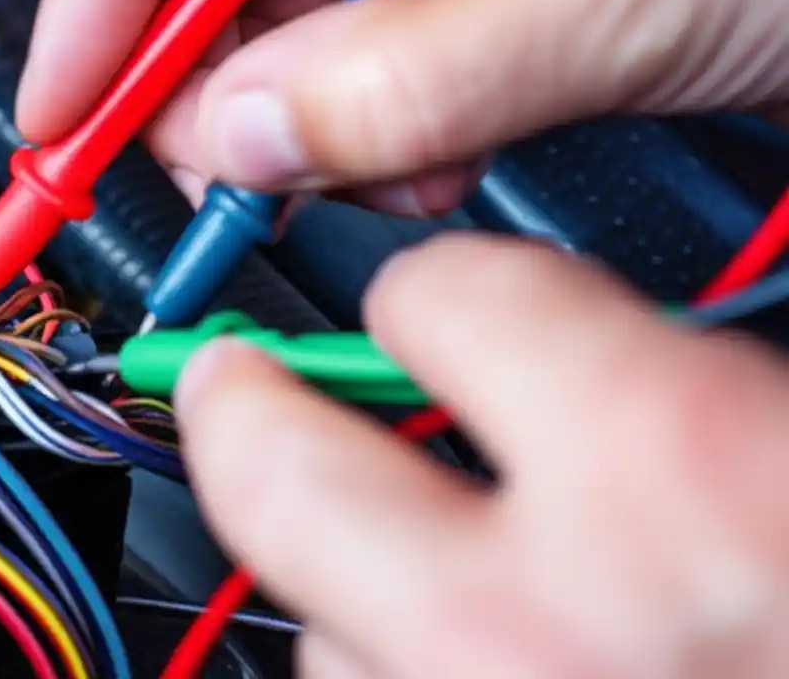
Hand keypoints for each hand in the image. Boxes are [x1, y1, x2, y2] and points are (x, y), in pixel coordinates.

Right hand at [18, 0, 788, 215]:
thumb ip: (407, 76)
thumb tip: (241, 135)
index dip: (96, 13)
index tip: (61, 122)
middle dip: (222, 95)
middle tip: (235, 184)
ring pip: (296, 32)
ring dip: (316, 131)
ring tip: (387, 174)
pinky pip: (375, 61)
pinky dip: (380, 131)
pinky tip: (428, 158)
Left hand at [176, 234, 788, 677]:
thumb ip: (696, 396)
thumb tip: (554, 357)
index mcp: (679, 475)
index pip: (443, 298)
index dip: (436, 290)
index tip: (427, 302)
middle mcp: (543, 627)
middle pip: (272, 467)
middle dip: (246, 404)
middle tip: (233, 381)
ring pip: (317, 639)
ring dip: (353, 593)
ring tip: (432, 586)